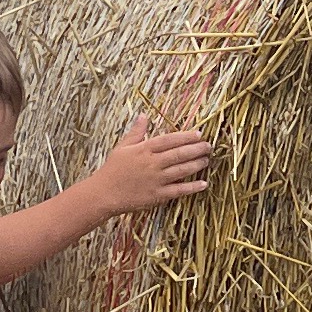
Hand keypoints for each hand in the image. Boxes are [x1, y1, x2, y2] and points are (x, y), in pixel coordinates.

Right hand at [87, 114, 212, 217]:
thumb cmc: (112, 169)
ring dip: (197, 164)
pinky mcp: (157, 196)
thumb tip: (144, 115)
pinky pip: (178, 190)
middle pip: (179, 154)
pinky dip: (192, 187)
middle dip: (196, 149)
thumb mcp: (122, 147)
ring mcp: (155, 180)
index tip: (199, 134)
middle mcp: (151, 163)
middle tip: (208, 146)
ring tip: (207, 160)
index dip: (186, 136)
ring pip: (182, 170)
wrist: (103, 194)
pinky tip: (203, 184)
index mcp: (143, 149)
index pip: (169, 140)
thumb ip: (136, 132)